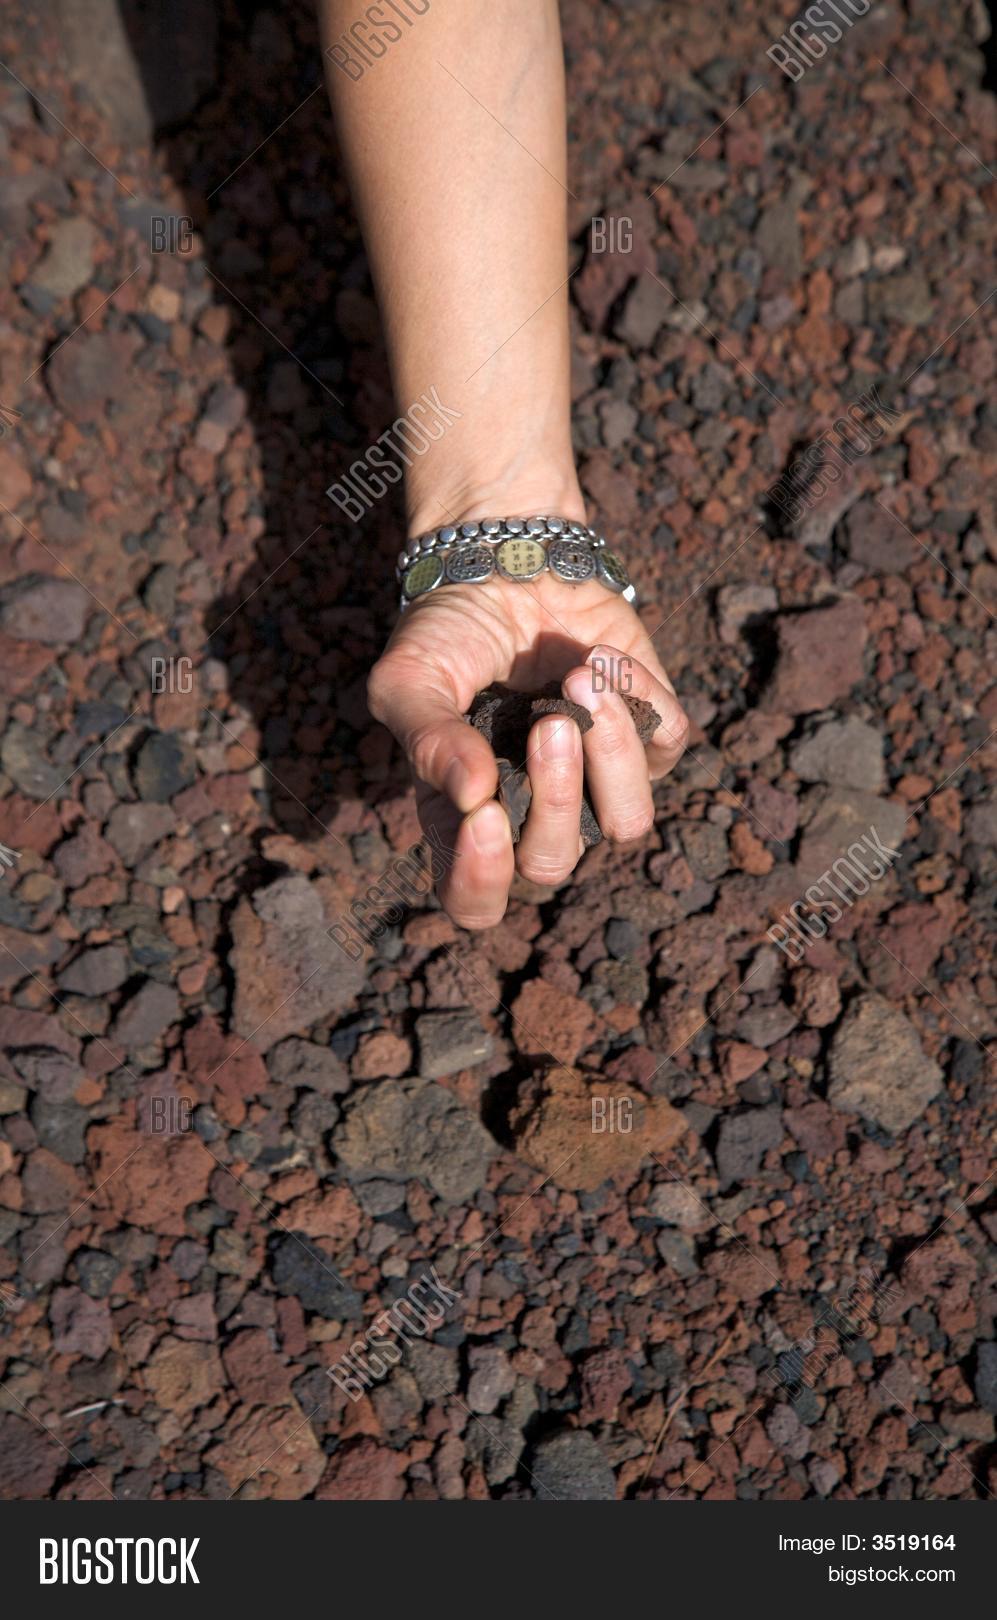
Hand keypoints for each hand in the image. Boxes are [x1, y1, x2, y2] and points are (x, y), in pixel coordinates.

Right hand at [368, 563, 688, 928]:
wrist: (508, 558)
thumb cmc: (448, 630)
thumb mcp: (411, 679)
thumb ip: (427, 740)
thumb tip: (473, 799)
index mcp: (467, 817)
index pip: (475, 900)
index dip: (481, 880)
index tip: (484, 814)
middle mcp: (536, 812)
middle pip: (555, 863)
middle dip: (556, 796)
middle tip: (546, 723)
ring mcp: (599, 781)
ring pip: (630, 822)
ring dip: (612, 753)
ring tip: (580, 680)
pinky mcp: (652, 735)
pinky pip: (669, 744)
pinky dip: (638, 694)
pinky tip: (599, 656)